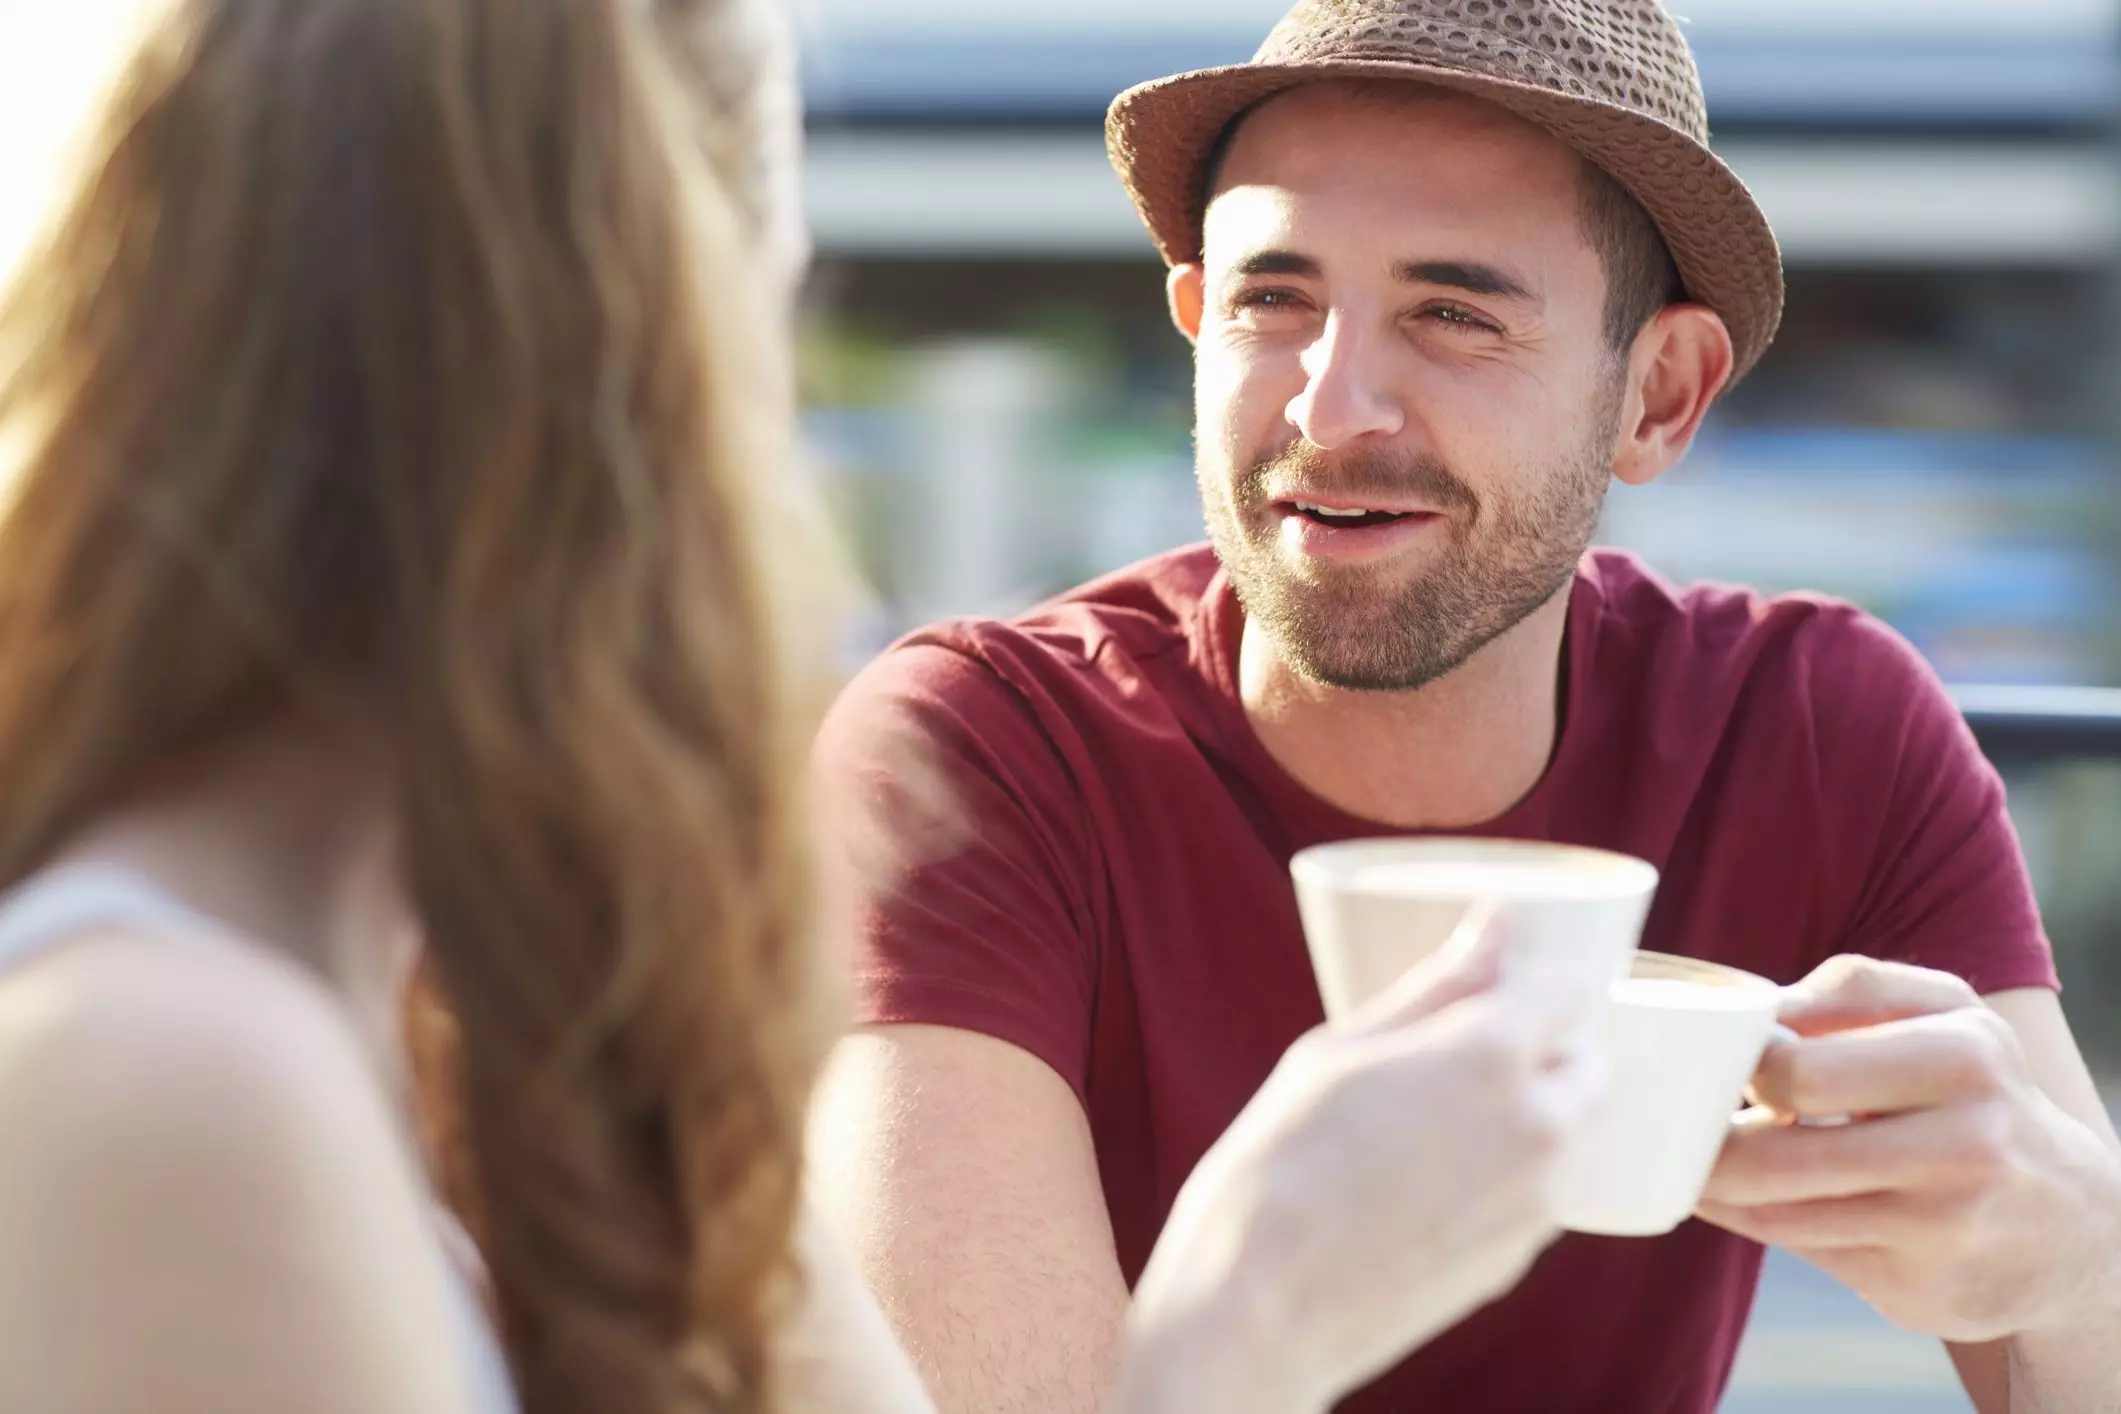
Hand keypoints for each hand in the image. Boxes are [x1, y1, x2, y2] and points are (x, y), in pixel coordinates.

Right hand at [1119, 907, 1601, 1411]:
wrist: (1260, 1305)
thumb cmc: (1281, 1159)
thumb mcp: (1339, 1049)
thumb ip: (1433, 988)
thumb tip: (1497, 926)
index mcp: (1492, 1056)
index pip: (1569, 990)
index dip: (1534, 980)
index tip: (1496, 982)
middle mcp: (1538, 1127)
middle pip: (1586, 1065)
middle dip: (1544, 1049)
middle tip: (1464, 1053)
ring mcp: (1536, 1203)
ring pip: (1565, 1134)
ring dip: (1527, 1114)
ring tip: (1434, 1123)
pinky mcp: (1519, 1259)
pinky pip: (1535, 1193)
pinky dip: (1504, 1175)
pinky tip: (1426, 1182)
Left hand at [1697, 955, 2120, 1342]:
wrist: (2069, 1222)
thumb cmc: (1976, 1094)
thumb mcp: (1943, 1014)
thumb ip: (1849, 992)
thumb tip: (1754, 1015)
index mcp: (1964, 1056)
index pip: (1798, 1067)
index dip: (1737, 1067)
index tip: (1717, 1061)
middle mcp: (1965, 1145)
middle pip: (1777, 1151)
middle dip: (1713, 1137)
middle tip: (1687, 1116)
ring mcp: (1942, 1226)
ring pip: (1776, 1208)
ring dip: (1714, 1181)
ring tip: (1694, 1152)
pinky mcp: (1917, 1286)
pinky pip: (1796, 1246)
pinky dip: (1747, 1218)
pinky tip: (1734, 1195)